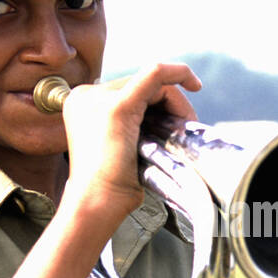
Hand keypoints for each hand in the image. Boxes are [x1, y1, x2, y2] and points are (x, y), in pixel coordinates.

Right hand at [59, 63, 200, 223]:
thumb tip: (162, 116)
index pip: (130, 89)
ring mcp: (100, 98)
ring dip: (177, 103)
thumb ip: (131, 124)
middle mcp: (87, 95)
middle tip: (184, 129)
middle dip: (171, 103)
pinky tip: (194, 83)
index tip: (175, 116)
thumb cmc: (110, 186)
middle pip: (142, 85)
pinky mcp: (117, 107)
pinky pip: (156, 73)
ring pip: (153, 82)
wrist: (95, 205)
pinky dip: (179, 73)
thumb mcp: (118, 145)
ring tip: (183, 130)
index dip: (158, 101)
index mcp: (84, 103)